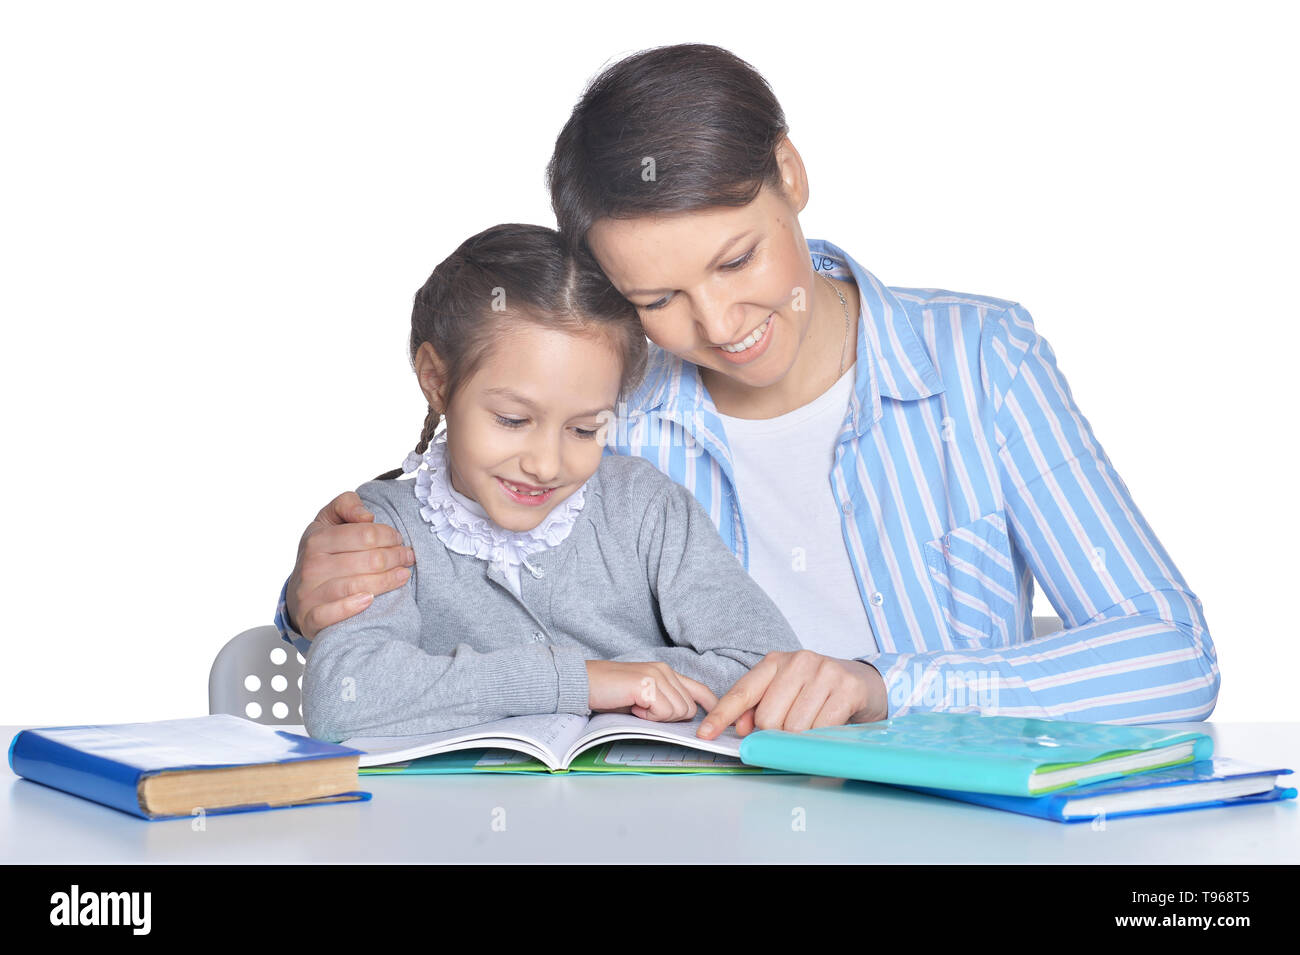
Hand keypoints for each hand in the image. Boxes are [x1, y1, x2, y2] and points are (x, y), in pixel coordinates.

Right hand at [286, 491, 415, 639]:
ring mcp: (309, 593)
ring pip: (357, 586)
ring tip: (404, 576)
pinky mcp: (310, 617)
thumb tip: (367, 516)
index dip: (389, 536)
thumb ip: (346, 505)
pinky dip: (352, 607)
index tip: (399, 539)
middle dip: (396, 557)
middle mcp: (311, 566)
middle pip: (368, 561)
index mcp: (317, 539)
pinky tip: (371, 600)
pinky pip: (331, 614)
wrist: (298, 593)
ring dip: (387, 581)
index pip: (365, 534)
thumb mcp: (328, 521)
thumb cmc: (322, 553)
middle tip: (408, 557)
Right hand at [586, 660, 718, 722]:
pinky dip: (647, 716)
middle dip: (669, 718)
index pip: (698, 689)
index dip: (710, 706)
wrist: (583, 683)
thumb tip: (683, 718)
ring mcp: (656, 676)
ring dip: (656, 717)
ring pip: (677, 712)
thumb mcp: (642, 697)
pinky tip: (632, 706)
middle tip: (644, 711)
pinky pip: (662, 712)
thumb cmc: (608, 693)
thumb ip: (662, 701)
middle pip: (688, 708)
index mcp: (665, 672)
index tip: (717, 720)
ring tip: (636, 707)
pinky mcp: (647, 684)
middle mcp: (664, 671)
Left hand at [697, 650, 887, 739]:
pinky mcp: (846, 688)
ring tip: (813, 723)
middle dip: (775, 733)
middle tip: (792, 726)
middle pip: (767, 718)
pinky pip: (821, 728)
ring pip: (793, 727)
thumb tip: (740, 728)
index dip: (721, 716)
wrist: (864, 682)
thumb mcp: (784, 692)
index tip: (705, 734)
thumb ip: (757, 708)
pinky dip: (820, 736)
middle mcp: (798, 661)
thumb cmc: (817, 691)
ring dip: (800, 737)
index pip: (742, 692)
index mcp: (775, 661)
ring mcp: (824, 672)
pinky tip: (827, 725)